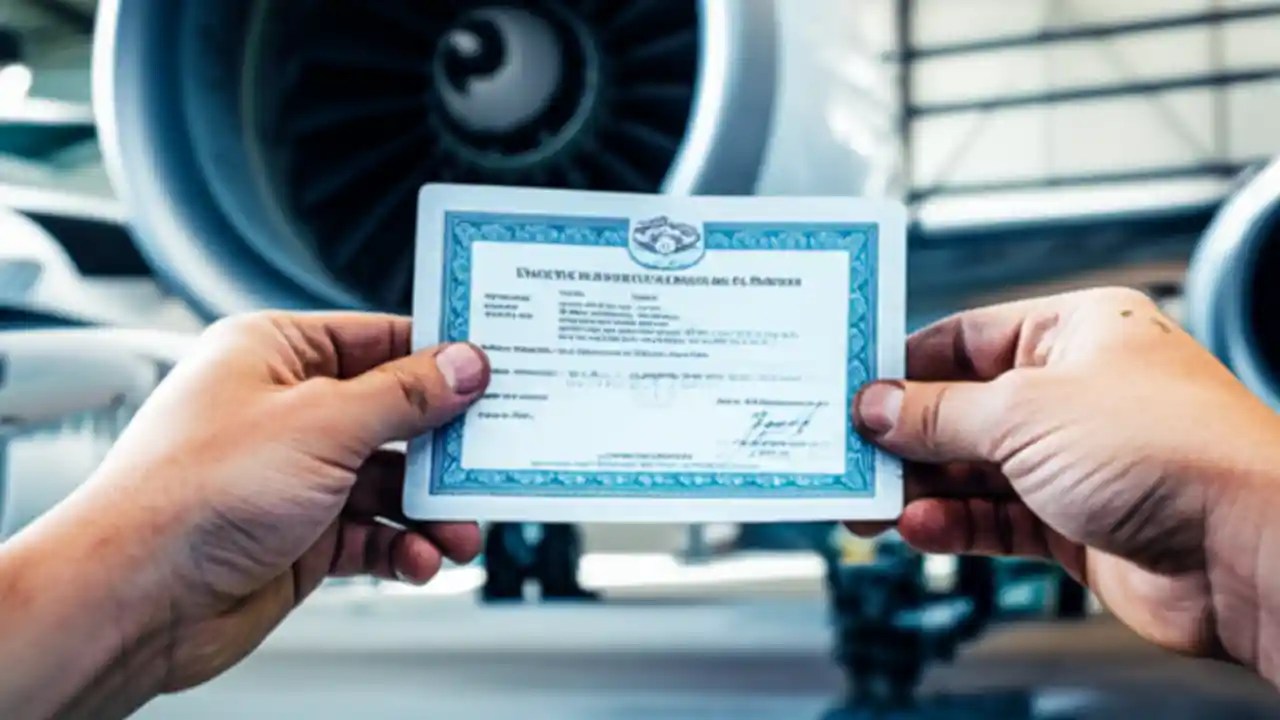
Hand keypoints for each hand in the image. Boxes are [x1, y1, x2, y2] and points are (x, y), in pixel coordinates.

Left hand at [0, 313, 489, 716]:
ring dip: (428, 508)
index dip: (438, 355)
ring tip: (457, 530)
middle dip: (442, 447)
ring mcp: (294, 475)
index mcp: (274, 354)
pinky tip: (418, 559)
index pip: (378, 339)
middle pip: (393, 415)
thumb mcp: (322, 424)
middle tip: (488, 458)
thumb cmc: (191, 493)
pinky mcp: (300, 534)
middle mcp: (285, 410)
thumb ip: (405, 396)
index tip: (493, 370)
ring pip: (389, 481)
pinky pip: (371, 532)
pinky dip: (401, 546)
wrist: (134, 598)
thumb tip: (463, 365)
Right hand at [851, 288, 1279, 676]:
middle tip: (849, 460)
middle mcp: (1074, 392)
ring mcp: (1075, 461)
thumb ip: (939, 412)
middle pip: (961, 410)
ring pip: (972, 470)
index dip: (904, 366)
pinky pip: (995, 518)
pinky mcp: (1075, 522)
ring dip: (921, 489)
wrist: (1248, 549)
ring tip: (871, 506)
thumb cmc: (1168, 449)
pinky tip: (923, 530)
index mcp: (1073, 333)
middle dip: (903, 439)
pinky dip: (955, 524)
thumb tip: (877, 406)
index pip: (965, 339)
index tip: (852, 391)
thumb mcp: (1026, 412)